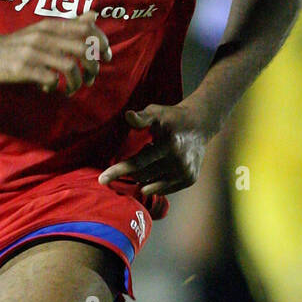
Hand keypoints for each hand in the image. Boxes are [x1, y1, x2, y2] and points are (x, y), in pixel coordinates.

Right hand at [0, 11, 110, 95]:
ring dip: (77, 82)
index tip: (107, 56)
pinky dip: (55, 87)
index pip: (87, 28)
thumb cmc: (16, 43)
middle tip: (91, 77)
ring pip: (70, 67)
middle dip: (94, 66)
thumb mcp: (43, 29)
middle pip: (83, 49)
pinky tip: (49, 89)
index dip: (103, 43)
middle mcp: (45, 36)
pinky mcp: (25, 69)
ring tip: (72, 89)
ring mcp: (35, 52)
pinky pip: (51, 80)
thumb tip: (94, 14)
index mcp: (51, 25)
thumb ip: (69, 24)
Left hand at [98, 102, 213, 194]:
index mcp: (168, 145)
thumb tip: (128, 116)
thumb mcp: (157, 112)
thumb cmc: (172, 117)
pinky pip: (163, 189)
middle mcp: (178, 162)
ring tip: (150, 159)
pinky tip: (159, 167)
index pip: (138, 162)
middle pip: (142, 175)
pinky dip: (155, 182)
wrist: (200, 124)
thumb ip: (142, 117)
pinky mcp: (190, 180)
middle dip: (130, 171)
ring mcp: (185, 173)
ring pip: (151, 185)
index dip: (118, 171)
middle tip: (135, 157)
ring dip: (143, 177)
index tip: (101, 180)